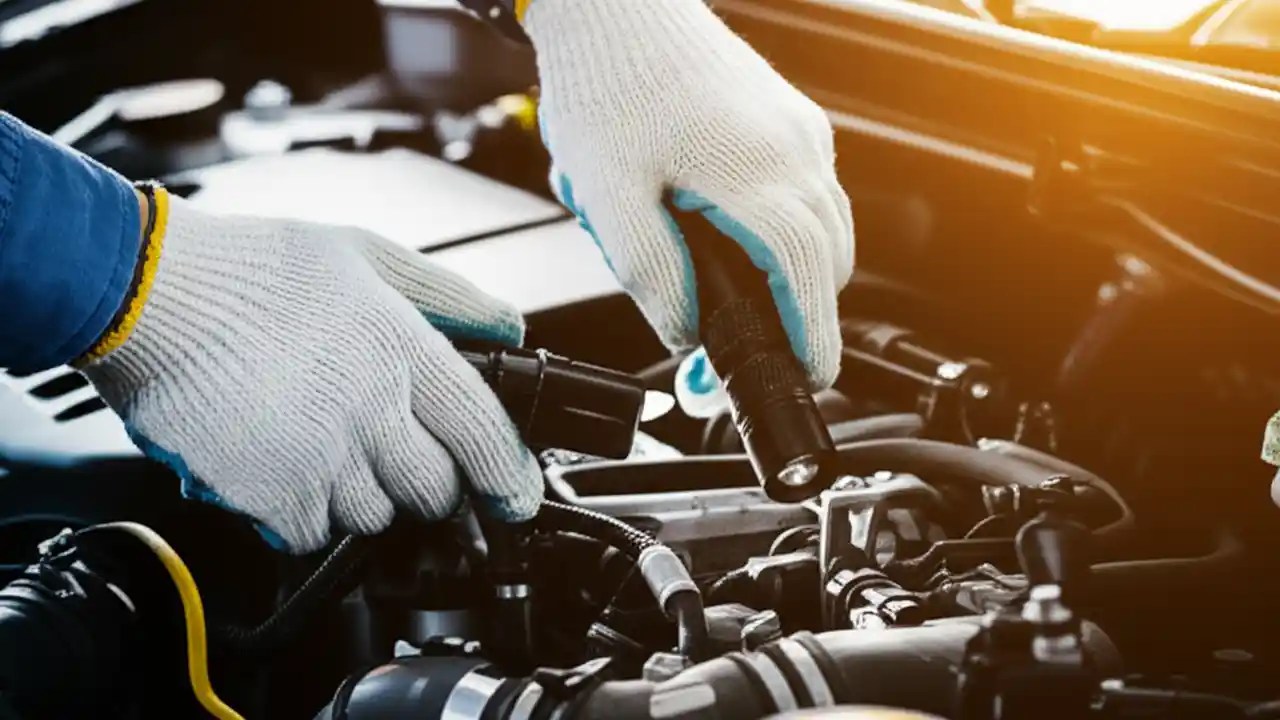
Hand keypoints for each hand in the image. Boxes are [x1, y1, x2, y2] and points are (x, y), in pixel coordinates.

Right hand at [80, 192, 542, 552]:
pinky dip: (304, 516)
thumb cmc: (253, 269)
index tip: (514, 496)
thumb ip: (448, 294)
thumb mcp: (366, 255)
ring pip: (375, 517)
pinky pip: (313, 537)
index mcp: (404, 351)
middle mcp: (372, 412)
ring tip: (321, 444)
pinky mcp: (271, 497)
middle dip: (427, 481)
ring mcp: (322, 460)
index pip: (486, 435)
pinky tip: (282, 466)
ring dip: (362, 495)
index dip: (510, 477)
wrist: (149, 296)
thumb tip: (509, 323)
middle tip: (393, 452)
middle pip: (436, 491)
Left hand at [526, 0, 853, 391]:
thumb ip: (652, 276)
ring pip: (823, 227)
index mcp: (759, 173)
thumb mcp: (611, 197)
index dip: (814, 338)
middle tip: (745, 348)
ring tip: (728, 292)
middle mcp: (796, 149)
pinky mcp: (788, 118)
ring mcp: (799, 130)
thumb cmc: (607, 82)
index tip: (811, 375)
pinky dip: (785, 231)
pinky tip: (727, 234)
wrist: (613, 4)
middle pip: (826, 260)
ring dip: (791, 272)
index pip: (808, 277)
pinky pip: (808, 192)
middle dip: (799, 314)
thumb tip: (683, 332)